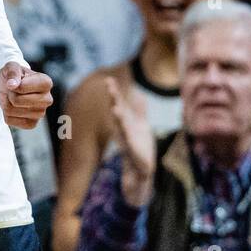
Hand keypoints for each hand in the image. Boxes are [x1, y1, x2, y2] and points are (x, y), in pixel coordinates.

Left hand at [0, 62, 52, 128]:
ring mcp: (41, 113)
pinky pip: (10, 121)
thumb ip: (12, 72)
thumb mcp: (11, 67)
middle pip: (16, 101)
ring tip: (14, 98)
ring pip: (11, 111)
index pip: (21, 87)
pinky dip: (7, 114)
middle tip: (13, 90)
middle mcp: (47, 99)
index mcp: (46, 82)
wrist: (13, 85)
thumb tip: (12, 85)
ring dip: (6, 104)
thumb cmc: (14, 75)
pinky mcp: (32, 124)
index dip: (12, 84)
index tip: (16, 81)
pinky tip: (14, 107)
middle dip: (9, 94)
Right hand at [106, 77, 155, 206]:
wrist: (141, 171)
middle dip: (114, 98)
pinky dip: (126, 135)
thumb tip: (140, 96)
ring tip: (115, 107)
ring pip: (121, 126)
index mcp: (125, 123)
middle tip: (108, 84)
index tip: (109, 79)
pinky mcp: (132, 151)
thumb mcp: (142, 126)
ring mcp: (126, 140)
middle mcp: (123, 130)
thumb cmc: (140, 148)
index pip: (118, 105)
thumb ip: (140, 112)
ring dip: (118, 116)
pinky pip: (128, 142)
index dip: (114, 93)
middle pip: (117, 111)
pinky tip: (126, 133)